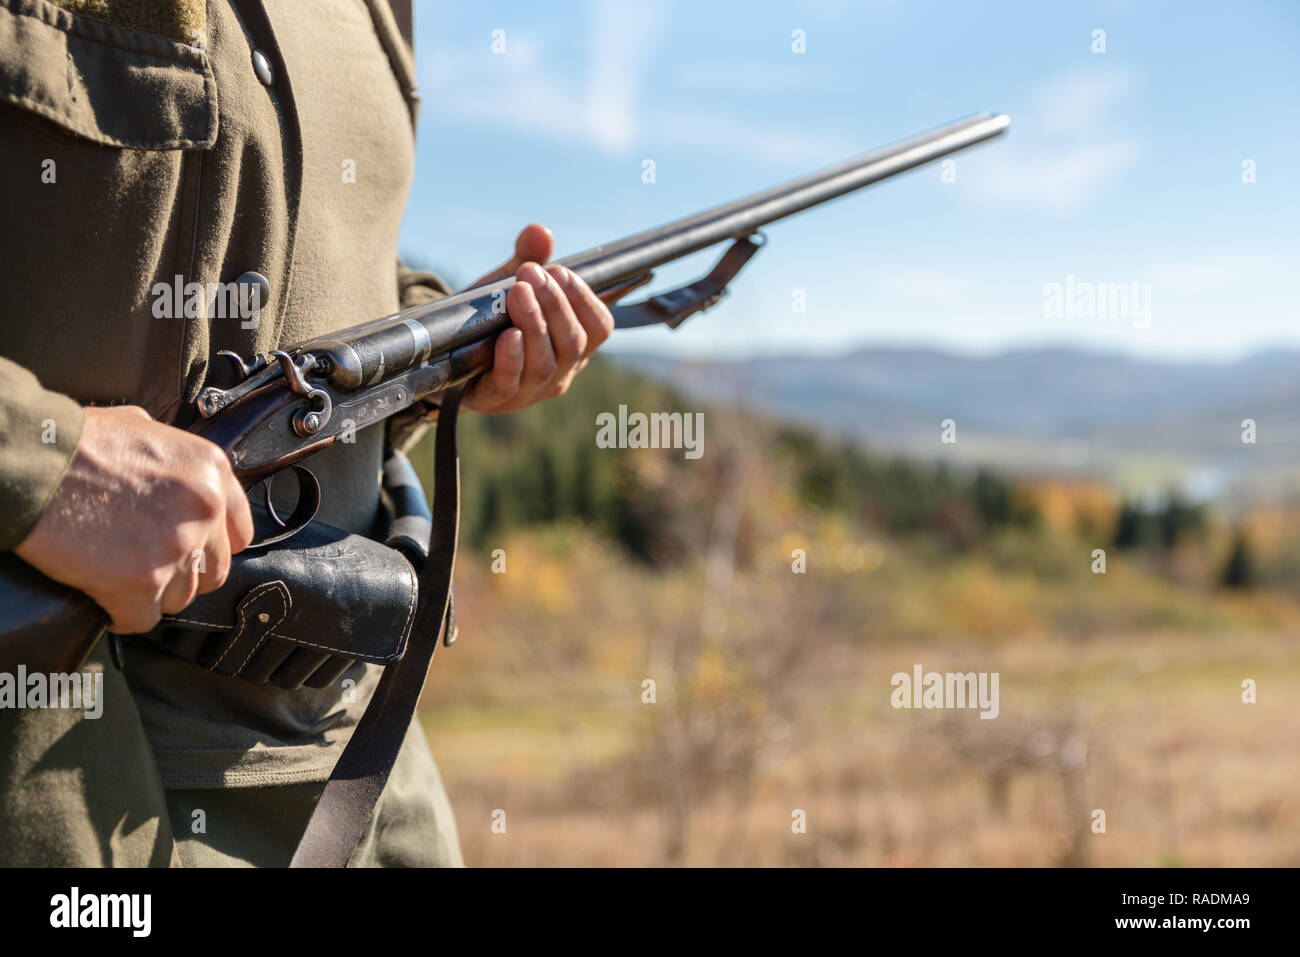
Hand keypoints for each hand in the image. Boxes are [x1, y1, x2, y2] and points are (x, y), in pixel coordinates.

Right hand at [14, 406, 254, 634]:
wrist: (32, 464)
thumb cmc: (75, 443)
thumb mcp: (141, 427)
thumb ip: (172, 456)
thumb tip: (174, 471)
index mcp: (211, 472)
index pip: (240, 532)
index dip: (213, 546)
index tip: (194, 552)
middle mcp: (204, 511)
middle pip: (213, 571)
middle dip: (183, 574)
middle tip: (149, 567)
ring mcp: (175, 549)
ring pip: (180, 598)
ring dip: (153, 595)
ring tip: (123, 579)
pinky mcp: (140, 583)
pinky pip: (142, 620)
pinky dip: (122, 616)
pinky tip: (106, 602)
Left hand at [461, 223, 613, 413]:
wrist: (445, 357)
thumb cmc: (488, 322)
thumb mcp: (507, 286)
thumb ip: (526, 259)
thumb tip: (539, 232)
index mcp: (572, 345)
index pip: (599, 327)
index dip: (584, 298)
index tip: (558, 270)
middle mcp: (559, 371)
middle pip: (574, 343)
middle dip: (554, 303)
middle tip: (530, 273)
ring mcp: (530, 389)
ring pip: (545, 363)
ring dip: (535, 324)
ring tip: (518, 293)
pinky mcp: (497, 398)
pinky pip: (511, 382)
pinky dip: (512, 358)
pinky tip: (507, 335)